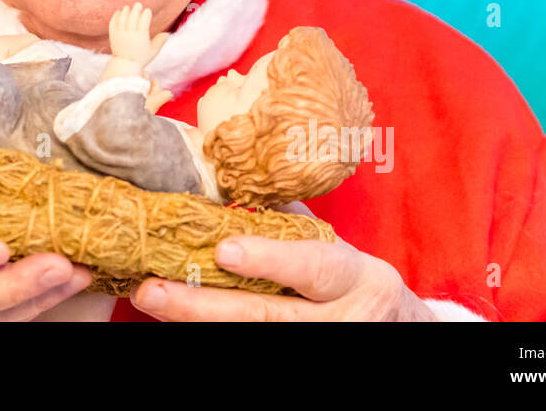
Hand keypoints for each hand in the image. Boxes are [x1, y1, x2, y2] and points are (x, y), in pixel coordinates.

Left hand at [107, 3, 169, 66]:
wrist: (125, 65)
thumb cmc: (141, 58)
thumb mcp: (153, 51)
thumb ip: (160, 42)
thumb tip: (167, 34)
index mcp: (141, 37)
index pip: (143, 21)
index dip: (146, 14)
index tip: (148, 11)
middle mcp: (130, 35)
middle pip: (132, 17)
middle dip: (136, 9)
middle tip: (138, 4)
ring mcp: (120, 34)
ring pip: (122, 19)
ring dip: (125, 11)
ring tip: (128, 7)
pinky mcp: (113, 35)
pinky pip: (113, 23)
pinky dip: (116, 16)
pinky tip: (119, 12)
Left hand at [129, 201, 437, 320]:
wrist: (394, 331)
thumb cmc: (351, 282)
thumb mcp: (336, 250)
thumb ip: (289, 221)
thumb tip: (227, 185)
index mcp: (355, 279)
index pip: (311, 267)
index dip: (268, 259)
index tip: (222, 249)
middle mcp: (341, 321)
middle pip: (264, 316)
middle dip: (202, 303)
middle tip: (152, 288)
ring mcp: (319, 346)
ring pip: (251, 338)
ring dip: (194, 321)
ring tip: (150, 300)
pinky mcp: (300, 361)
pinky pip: (247, 349)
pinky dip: (207, 333)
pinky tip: (173, 321)